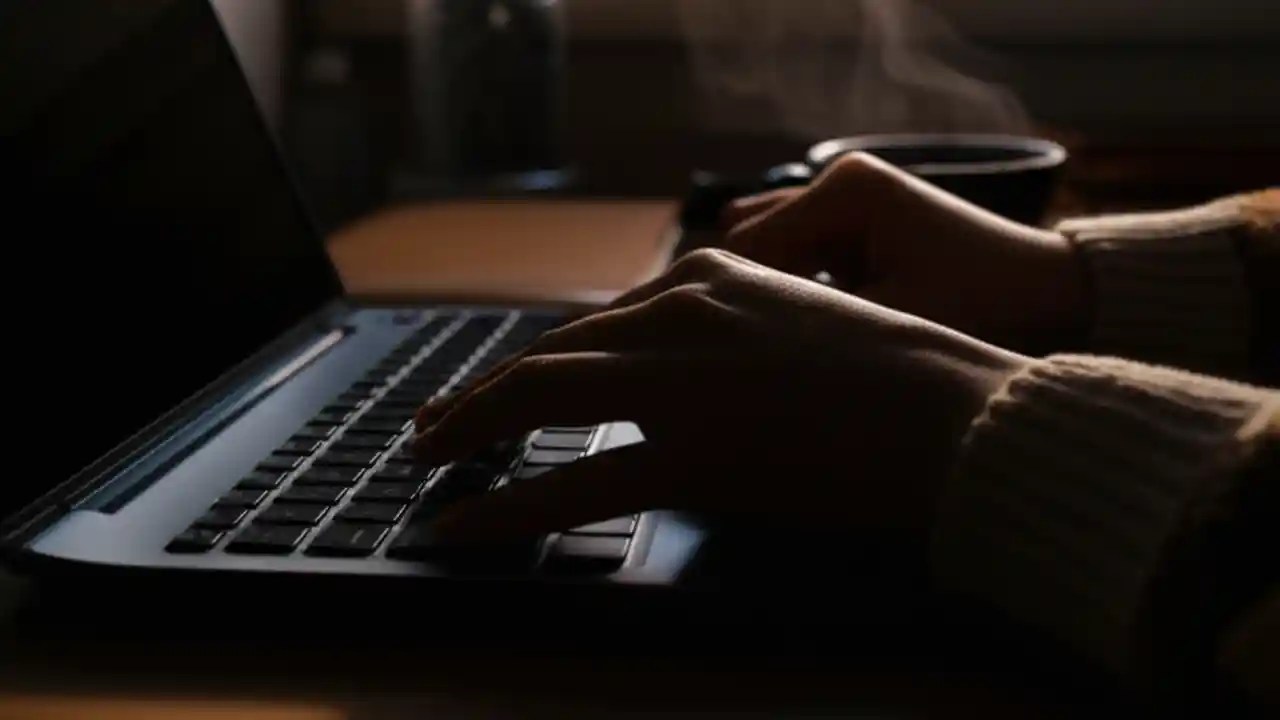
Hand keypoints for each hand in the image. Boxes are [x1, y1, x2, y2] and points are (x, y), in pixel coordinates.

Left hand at [412, 249, 1027, 542]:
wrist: (958, 411)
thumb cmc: (900, 375)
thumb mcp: (801, 324)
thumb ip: (732, 336)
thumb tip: (687, 379)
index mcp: (708, 275)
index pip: (596, 320)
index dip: (539, 358)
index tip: (507, 384)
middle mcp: (679, 312)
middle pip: (550, 351)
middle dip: (482, 391)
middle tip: (441, 424)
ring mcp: (680, 379)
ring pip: (540, 395)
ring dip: (470, 429)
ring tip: (430, 458)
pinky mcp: (691, 451)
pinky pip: (575, 480)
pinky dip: (506, 507)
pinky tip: (464, 525)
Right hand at [722, 152, 1087, 351]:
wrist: (1053, 293)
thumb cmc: (982, 305)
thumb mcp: (890, 318)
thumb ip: (810, 320)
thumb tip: (742, 336)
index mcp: (843, 189)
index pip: (748, 248)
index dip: (738, 304)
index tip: (731, 356)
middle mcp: (840, 180)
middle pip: (755, 246)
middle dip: (756, 296)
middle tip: (755, 356)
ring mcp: (851, 199)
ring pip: (776, 253)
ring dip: (779, 296)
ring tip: (778, 347)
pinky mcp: (862, 223)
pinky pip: (805, 257)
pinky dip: (802, 292)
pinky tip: (807, 333)